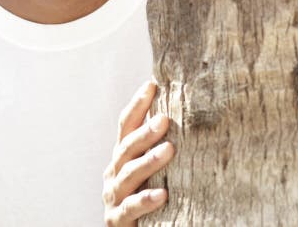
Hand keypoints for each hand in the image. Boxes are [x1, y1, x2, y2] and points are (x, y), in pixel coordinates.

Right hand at [102, 80, 174, 226]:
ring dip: (149, 161)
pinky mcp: (117, 219)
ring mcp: (113, 196)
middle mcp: (114, 172)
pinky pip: (131, 208)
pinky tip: (163, 194)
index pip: (125, 125)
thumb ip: (158, 144)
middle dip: (145, 132)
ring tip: (169, 150)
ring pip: (129, 175)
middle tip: (165, 119)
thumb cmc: (145, 193)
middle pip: (127, 147)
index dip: (137, 104)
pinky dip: (146, 200)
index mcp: (121, 156)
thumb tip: (184, 111)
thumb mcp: (148, 167)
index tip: (152, 84)